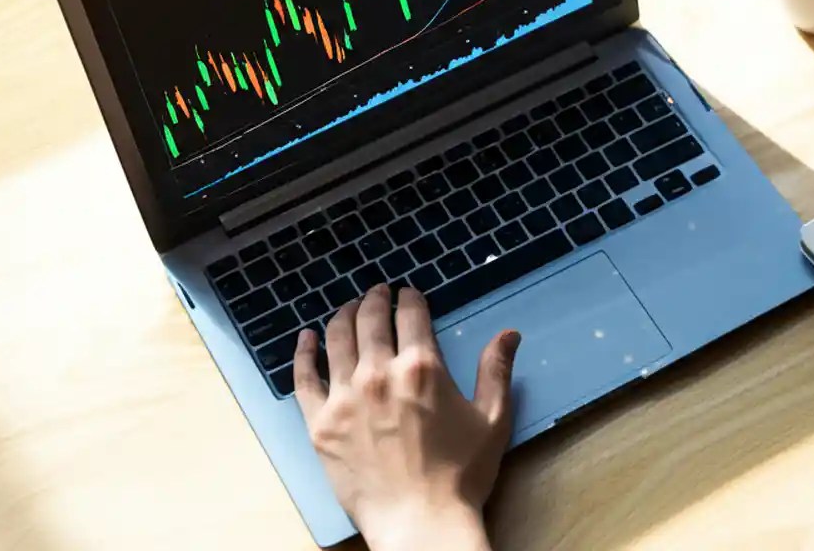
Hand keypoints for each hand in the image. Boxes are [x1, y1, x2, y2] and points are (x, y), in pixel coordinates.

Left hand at [293, 284, 520, 550]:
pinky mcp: (320, 424)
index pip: (411, 314)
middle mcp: (378, 373)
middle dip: (375, 299)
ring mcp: (344, 397)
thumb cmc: (461, 474)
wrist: (420, 522)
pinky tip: (306, 339)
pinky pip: (304, 378)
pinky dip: (304, 353)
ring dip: (343, 316)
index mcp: (421, 367)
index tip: (410, 294)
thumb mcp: (491, 419)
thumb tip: (509, 334)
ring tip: (349, 308)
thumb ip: (496, 370)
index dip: (411, 298)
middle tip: (378, 292)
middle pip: (370, 319)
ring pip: (336, 339)